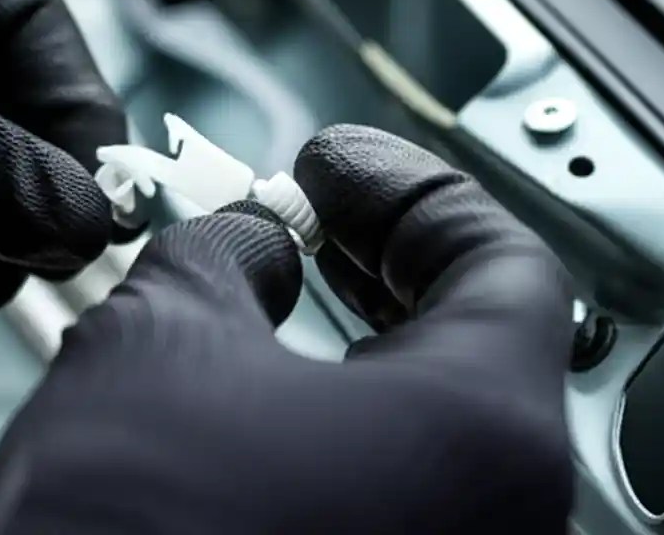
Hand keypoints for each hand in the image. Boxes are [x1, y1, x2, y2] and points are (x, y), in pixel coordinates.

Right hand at [0, 125, 573, 533]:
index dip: (410, 190)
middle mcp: (500, 523)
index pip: (502, 262)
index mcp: (482, 432)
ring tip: (282, 289)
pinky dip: (344, 427)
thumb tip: (249, 244)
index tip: (339, 165)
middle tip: (316, 210)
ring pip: (436, 426)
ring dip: (362, 342)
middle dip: (388, 259)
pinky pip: (398, 493)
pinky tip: (265, 402)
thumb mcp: (161, 339)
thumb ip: (227, 254)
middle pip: (482, 343)